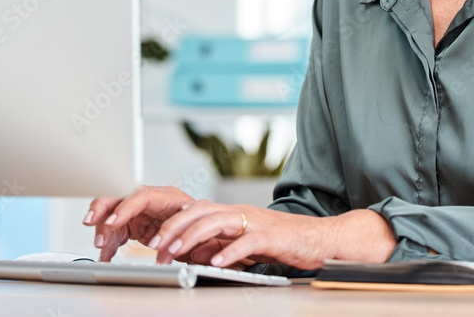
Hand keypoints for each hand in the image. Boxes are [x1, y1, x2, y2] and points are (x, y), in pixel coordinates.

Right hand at [83, 185, 195, 261]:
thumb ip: (181, 237)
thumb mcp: (197, 232)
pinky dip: (109, 243)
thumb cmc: (204, 229)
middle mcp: (152, 201)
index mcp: (169, 197)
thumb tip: (165, 247)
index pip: (141, 196)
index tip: (112, 222)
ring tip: (101, 248)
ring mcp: (142, 211)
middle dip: (102, 207)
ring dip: (104, 230)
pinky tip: (106, 254)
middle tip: (91, 223)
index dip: (125, 208)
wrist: (205, 234)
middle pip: (121, 196)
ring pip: (114, 214)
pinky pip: (117, 230)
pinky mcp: (136, 224)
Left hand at [148, 202, 395, 270]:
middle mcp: (242, 214)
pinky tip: (216, 262)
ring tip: (176, 252)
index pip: (195, 211)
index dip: (172, 223)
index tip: (153, 241)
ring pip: (218, 221)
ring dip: (194, 236)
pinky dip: (229, 251)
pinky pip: (247, 242)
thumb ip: (221, 243)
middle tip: (156, 248)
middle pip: (201, 211)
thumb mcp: (245, 241)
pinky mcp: (272, 237)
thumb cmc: (283, 241)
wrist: (320, 238)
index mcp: (233, 214)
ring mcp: (257, 223)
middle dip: (174, 228)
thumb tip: (193, 252)